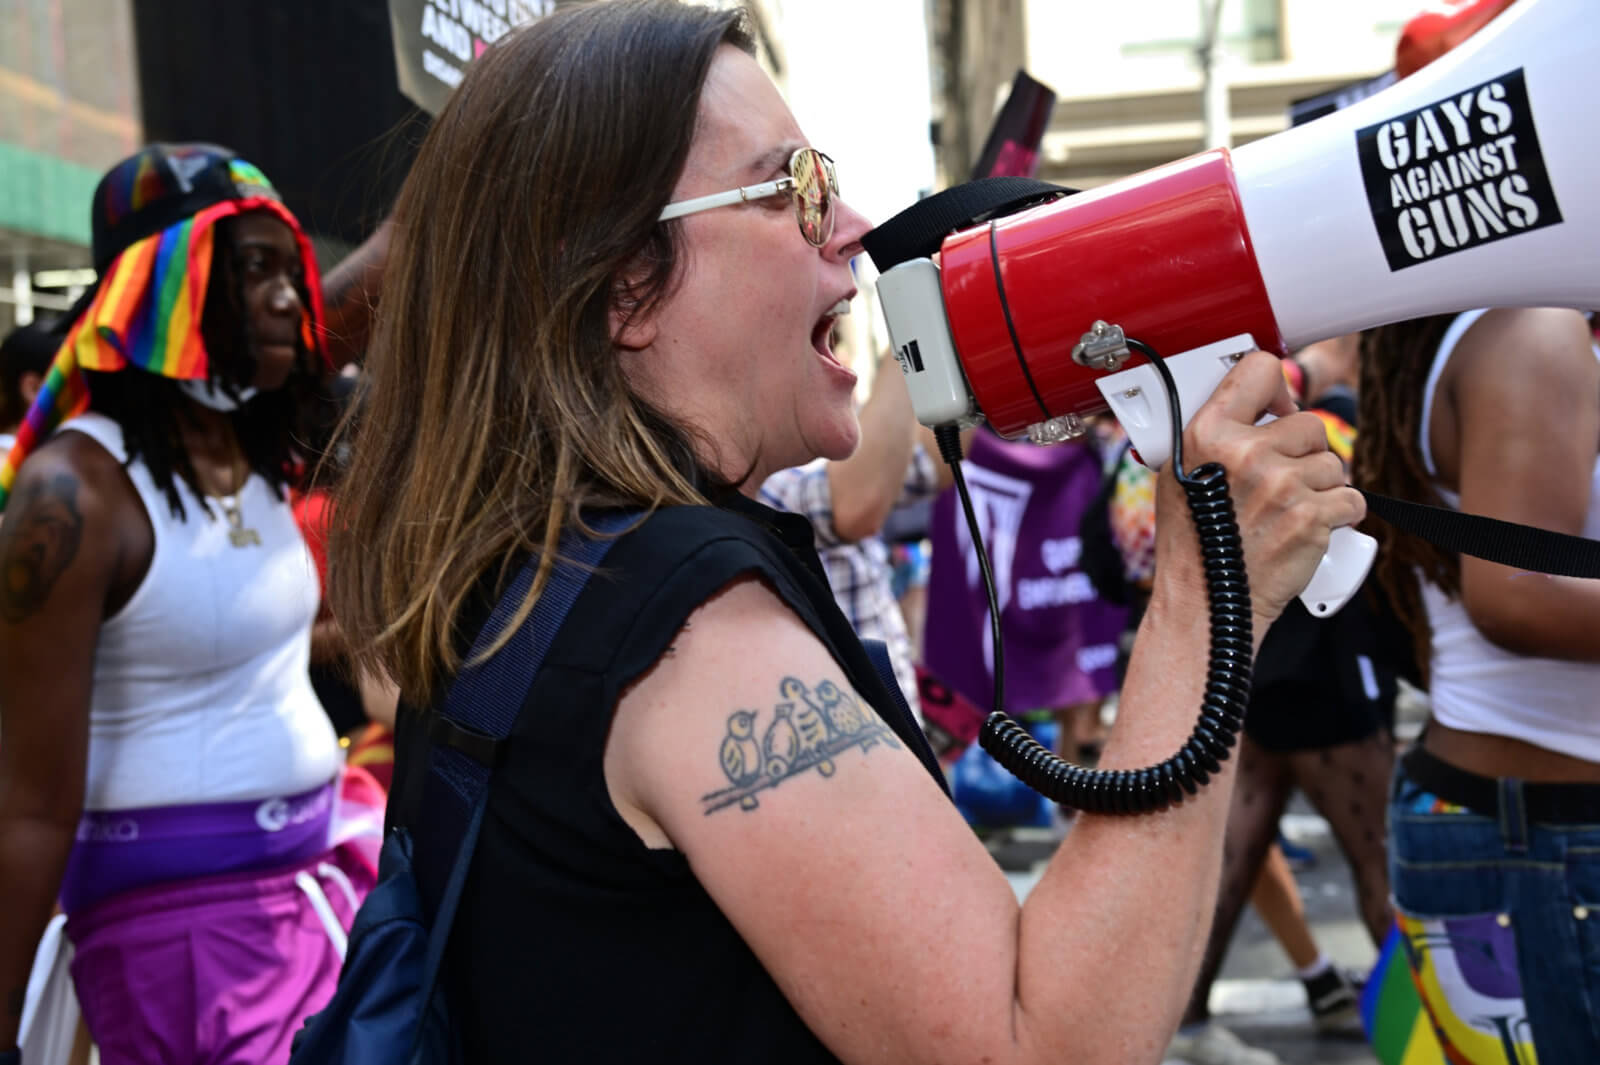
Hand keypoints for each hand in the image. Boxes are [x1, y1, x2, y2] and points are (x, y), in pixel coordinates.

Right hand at [1154, 351, 1363, 627]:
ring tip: (1288, 514)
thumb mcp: (1179, 477)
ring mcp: (1281, 485)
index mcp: (1206, 435)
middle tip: (1280, 485)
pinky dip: (1339, 516)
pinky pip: (1352, 499)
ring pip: (1334, 464)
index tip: (1278, 410)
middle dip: (1304, 453)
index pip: (1260, 369)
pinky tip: (1308, 529)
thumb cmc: (1193, 545)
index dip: (1278, 389)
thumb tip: (1256, 406)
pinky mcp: (1313, 516)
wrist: (1208, 605)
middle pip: (1310, 423)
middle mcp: (1244, 453)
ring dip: (1322, 488)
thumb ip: (1215, 437)